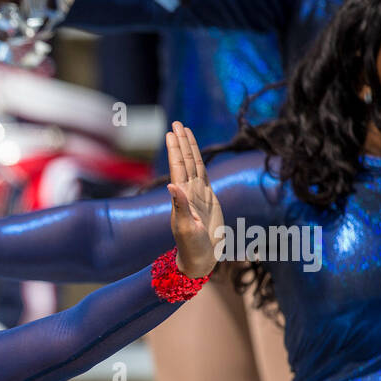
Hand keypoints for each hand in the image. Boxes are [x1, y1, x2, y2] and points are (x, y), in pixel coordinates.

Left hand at [166, 122, 222, 278]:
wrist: (200, 258)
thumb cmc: (191, 246)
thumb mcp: (186, 226)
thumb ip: (180, 205)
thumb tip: (171, 184)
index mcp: (182, 196)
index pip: (178, 167)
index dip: (176, 149)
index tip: (171, 132)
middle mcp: (188, 192)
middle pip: (185, 161)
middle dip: (181, 142)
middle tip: (176, 123)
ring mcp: (198, 194)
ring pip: (194, 165)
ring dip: (189, 148)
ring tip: (184, 131)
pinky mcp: (209, 199)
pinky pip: (204, 175)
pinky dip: (200, 162)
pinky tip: (195, 153)